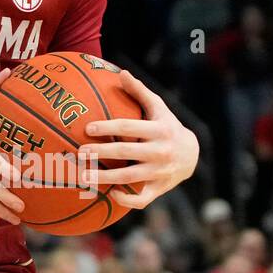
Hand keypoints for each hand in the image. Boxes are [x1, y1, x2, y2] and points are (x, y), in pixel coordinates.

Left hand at [77, 70, 197, 209]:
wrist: (192, 155)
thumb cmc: (167, 126)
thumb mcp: (158, 107)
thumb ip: (139, 91)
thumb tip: (121, 72)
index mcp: (159, 131)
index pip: (129, 127)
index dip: (107, 128)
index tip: (87, 128)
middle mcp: (161, 152)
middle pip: (126, 153)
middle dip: (102, 153)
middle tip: (79, 153)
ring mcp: (160, 173)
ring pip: (130, 178)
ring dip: (105, 178)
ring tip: (83, 176)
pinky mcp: (159, 189)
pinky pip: (142, 199)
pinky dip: (126, 200)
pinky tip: (109, 194)